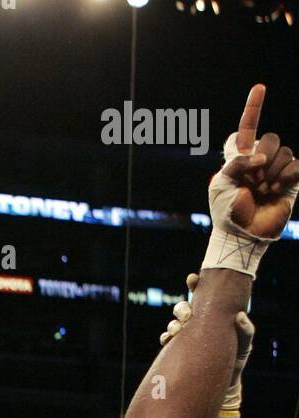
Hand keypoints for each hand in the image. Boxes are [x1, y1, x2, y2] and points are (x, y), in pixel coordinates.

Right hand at [160, 272, 254, 399]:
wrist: (225, 381)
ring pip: (173, 322)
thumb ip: (246, 330)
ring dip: (173, 323)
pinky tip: (169, 340)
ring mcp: (186, 336)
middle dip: (182, 308)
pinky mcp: (178, 349)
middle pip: (183, 307)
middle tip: (187, 315)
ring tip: (178, 330)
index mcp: (212, 315)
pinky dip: (165, 338)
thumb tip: (240, 315)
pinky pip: (166, 340)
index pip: (201, 295)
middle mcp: (197, 323)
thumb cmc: (237, 358)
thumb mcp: (245, 344)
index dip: (195, 284)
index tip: (192, 279)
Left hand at [212, 85, 298, 242]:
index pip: (247, 127)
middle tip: (254, 180)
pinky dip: (286, 176)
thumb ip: (236, 162)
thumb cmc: (227, 212)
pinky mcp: (291, 181)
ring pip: (284, 151)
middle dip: (262, 156)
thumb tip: (262, 158)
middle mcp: (260, 160)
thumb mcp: (221, 184)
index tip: (259, 87)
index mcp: (240, 157)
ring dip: (272, 172)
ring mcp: (276, 170)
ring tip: (263, 190)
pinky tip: (276, 190)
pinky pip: (297, 164)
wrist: (241, 235)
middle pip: (270, 137)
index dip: (253, 106)